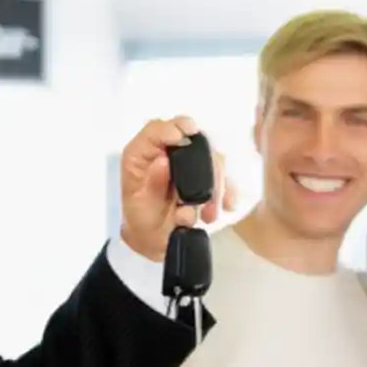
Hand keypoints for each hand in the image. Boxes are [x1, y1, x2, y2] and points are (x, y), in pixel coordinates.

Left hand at [118, 116, 235, 261]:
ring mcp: (187, 162)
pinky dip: (226, 190)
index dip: (172, 127)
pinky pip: (221, 175)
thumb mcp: (140, 210)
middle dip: (205, 165)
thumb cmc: (142, 222)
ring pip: (211, 158)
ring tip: (209, 213)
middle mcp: (166, 152)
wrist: (156, 240)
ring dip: (216, 184)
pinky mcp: (204, 175)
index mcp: (142, 155)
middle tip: (207, 194)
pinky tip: (226, 205)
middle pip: (193, 140)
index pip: (155, 129)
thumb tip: (163, 161)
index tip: (184, 135)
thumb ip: (152, 186)